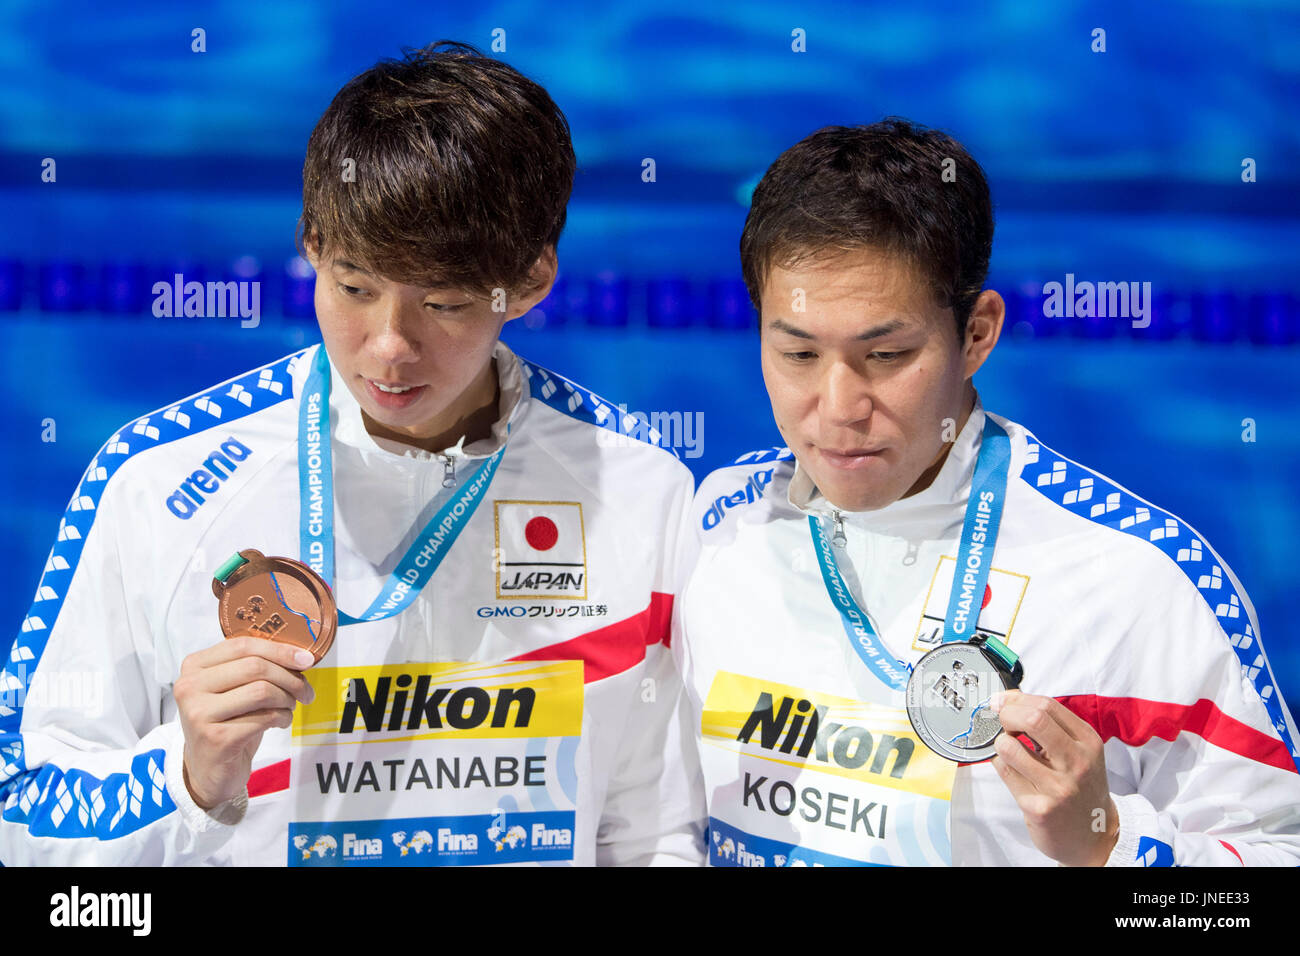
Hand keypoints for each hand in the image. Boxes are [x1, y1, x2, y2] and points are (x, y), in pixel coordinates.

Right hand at [174, 635, 315, 810]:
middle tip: (305, 690)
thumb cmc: (227, 722)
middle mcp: (190, 687)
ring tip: (289, 707)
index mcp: (194, 666)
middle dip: (290, 677)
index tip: (306, 659)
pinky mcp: (215, 738)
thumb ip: (255, 666)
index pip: (242, 645)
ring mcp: (199, 713)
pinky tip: (280, 722)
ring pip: (262, 691)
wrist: (208, 770)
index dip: (280, 649)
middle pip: (255, 666)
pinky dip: (282, 717)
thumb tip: (300, 656)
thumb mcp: (234, 689)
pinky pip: (264, 717)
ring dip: (287, 698)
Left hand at [990, 690, 1118, 865]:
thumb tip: (1007, 699)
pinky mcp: (1040, 808)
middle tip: (1001, 721)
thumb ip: (1048, 724)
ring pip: (1010, 747)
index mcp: (1087, 742)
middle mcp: (1077, 762)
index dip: (1016, 700)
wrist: (1095, 834)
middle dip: (1006, 714)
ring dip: (1000, 744)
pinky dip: (1002, 766)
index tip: (1002, 702)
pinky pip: (1005, 774)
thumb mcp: (1077, 750)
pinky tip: (1015, 772)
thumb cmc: (1080, 786)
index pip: (1046, 705)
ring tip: (1010, 750)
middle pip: (1032, 719)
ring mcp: (1059, 787)